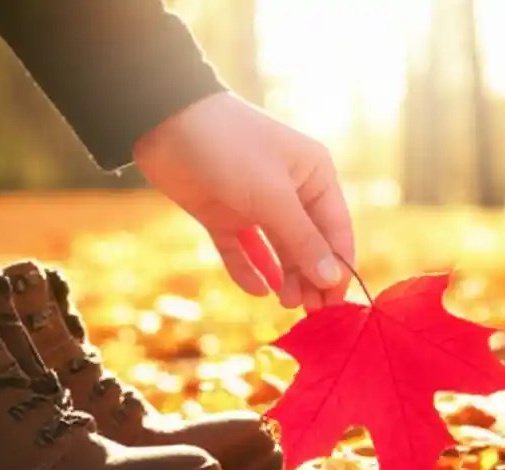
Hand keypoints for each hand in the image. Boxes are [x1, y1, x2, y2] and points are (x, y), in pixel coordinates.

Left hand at [133, 92, 354, 309]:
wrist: (165, 122)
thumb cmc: (231, 147)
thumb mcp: (272, 196)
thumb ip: (302, 240)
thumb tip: (331, 279)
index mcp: (314, 175)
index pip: (336, 230)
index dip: (338, 267)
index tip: (336, 304)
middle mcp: (290, 190)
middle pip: (308, 245)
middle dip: (310, 278)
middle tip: (309, 312)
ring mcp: (255, 203)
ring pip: (278, 251)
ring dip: (285, 277)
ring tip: (285, 303)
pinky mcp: (223, 215)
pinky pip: (242, 250)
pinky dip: (250, 270)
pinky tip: (259, 290)